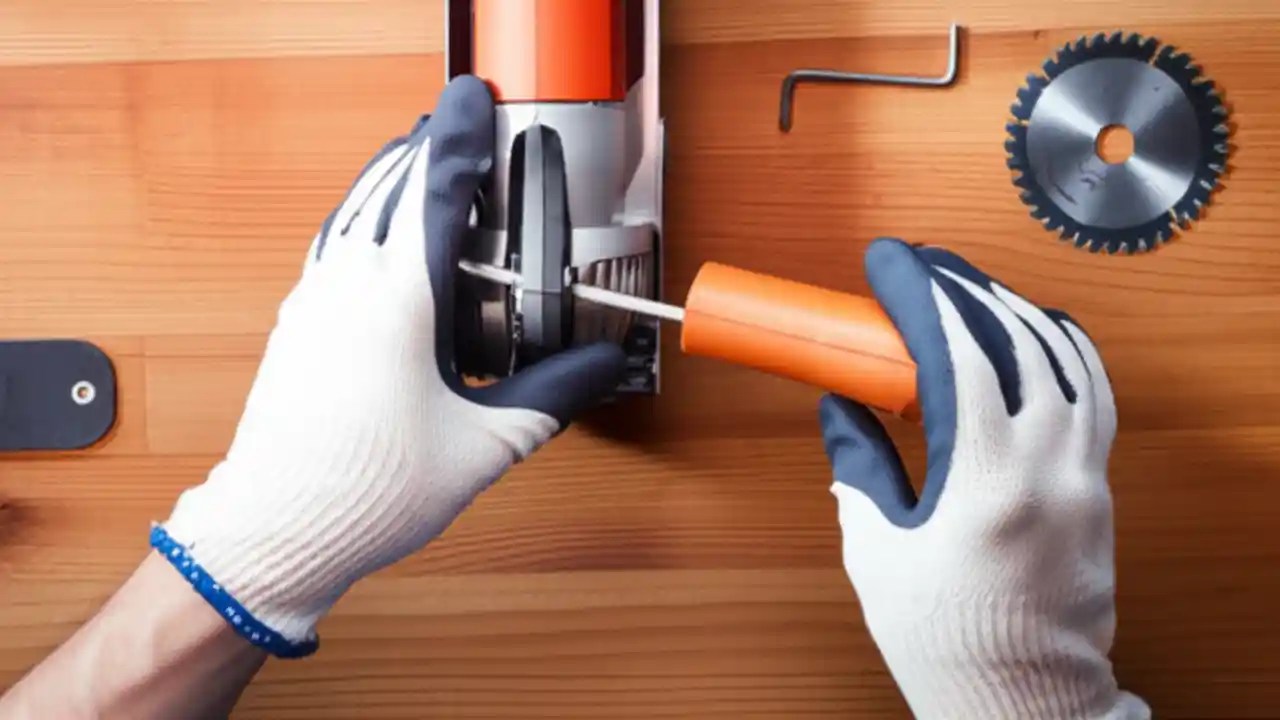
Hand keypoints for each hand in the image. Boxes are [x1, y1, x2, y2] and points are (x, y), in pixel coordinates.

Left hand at [149, 76, 625, 657]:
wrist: (275, 529)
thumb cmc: (367, 492)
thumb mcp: (482, 446)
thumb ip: (550, 395)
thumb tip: (600, 365)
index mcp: (398, 300)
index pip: (437, 189)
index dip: (462, 140)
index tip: (475, 107)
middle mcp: (348, 285)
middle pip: (390, 183)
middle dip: (430, 151)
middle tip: (464, 136)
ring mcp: (314, 300)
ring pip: (355, 207)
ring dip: (394, 179)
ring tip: (428, 172)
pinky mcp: (297, 323)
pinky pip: (333, 242)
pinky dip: (364, 217)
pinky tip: (380, 237)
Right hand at [820, 239, 1149, 718]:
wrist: (1021, 699)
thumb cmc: (946, 637)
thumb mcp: (877, 551)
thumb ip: (858, 468)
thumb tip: (840, 409)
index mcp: (986, 480)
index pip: (959, 352)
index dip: (919, 294)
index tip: (887, 264)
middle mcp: (1048, 464)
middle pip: (1013, 338)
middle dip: (959, 286)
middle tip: (917, 265)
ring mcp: (1082, 473)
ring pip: (1062, 355)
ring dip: (1009, 308)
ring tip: (964, 288)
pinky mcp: (1097, 486)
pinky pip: (1092, 390)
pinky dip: (1060, 346)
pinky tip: (1033, 332)